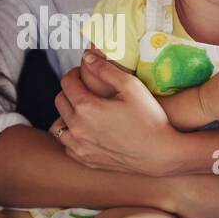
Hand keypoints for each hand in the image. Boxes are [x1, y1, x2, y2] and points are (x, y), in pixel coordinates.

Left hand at [52, 52, 180, 175]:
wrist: (161, 153)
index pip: (67, 82)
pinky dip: (71, 135)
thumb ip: (105, 69)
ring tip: (83, 109)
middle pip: (60, 101)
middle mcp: (77, 128)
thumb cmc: (149, 118)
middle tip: (85, 87)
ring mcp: (80, 147)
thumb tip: (86, 57)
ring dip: (67, 113)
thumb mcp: (131, 86)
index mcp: (86, 107)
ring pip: (58, 125)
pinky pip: (67, 145)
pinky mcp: (86, 160)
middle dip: (70, 90)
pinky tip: (86, 130)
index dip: (75, 73)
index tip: (85, 72)